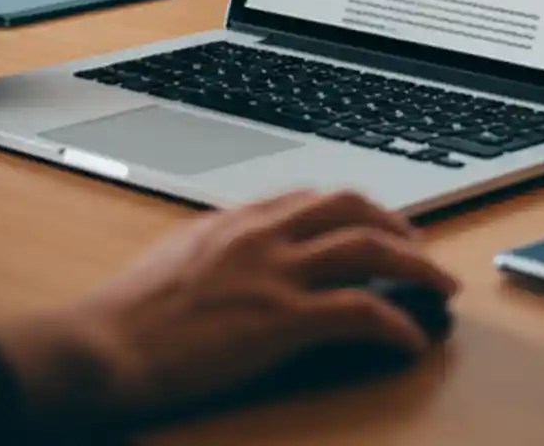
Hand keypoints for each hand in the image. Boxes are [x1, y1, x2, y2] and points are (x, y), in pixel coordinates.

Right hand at [0, 190, 459, 433]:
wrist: (103, 345)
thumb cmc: (128, 312)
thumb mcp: (177, 258)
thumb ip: (218, 248)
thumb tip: (241, 256)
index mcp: (237, 220)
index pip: (312, 198)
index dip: (356, 211)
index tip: (376, 227)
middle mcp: (263, 234)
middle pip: (353, 208)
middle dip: (398, 226)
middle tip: (421, 250)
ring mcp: (275, 273)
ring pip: (371, 249)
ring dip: (417, 266)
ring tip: (441, 287)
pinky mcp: (282, 318)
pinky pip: (361, 311)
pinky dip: (396, 324)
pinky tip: (410, 340)